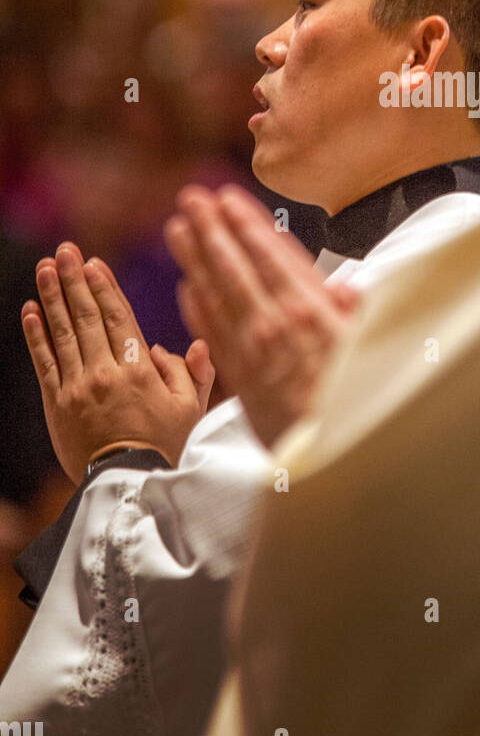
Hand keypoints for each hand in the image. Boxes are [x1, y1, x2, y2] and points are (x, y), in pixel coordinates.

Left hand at [21, 243, 215, 484]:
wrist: (126, 484)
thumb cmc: (164, 446)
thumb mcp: (191, 409)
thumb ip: (193, 373)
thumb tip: (188, 344)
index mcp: (138, 369)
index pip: (118, 317)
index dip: (104, 287)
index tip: (93, 261)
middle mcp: (105, 372)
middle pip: (86, 316)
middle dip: (74, 280)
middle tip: (63, 251)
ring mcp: (77, 386)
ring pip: (61, 333)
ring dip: (51, 297)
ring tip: (44, 269)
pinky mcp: (57, 403)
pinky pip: (44, 362)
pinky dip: (35, 335)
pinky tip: (30, 311)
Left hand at [164, 185, 358, 447]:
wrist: (335, 452)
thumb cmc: (360, 396)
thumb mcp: (371, 344)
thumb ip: (354, 313)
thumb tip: (345, 288)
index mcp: (312, 309)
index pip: (271, 254)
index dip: (247, 224)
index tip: (228, 198)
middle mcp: (277, 323)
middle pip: (236, 266)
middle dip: (213, 229)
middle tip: (192, 199)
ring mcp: (253, 350)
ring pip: (216, 293)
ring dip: (195, 258)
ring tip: (178, 228)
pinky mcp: (240, 377)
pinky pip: (212, 334)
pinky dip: (197, 307)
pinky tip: (185, 286)